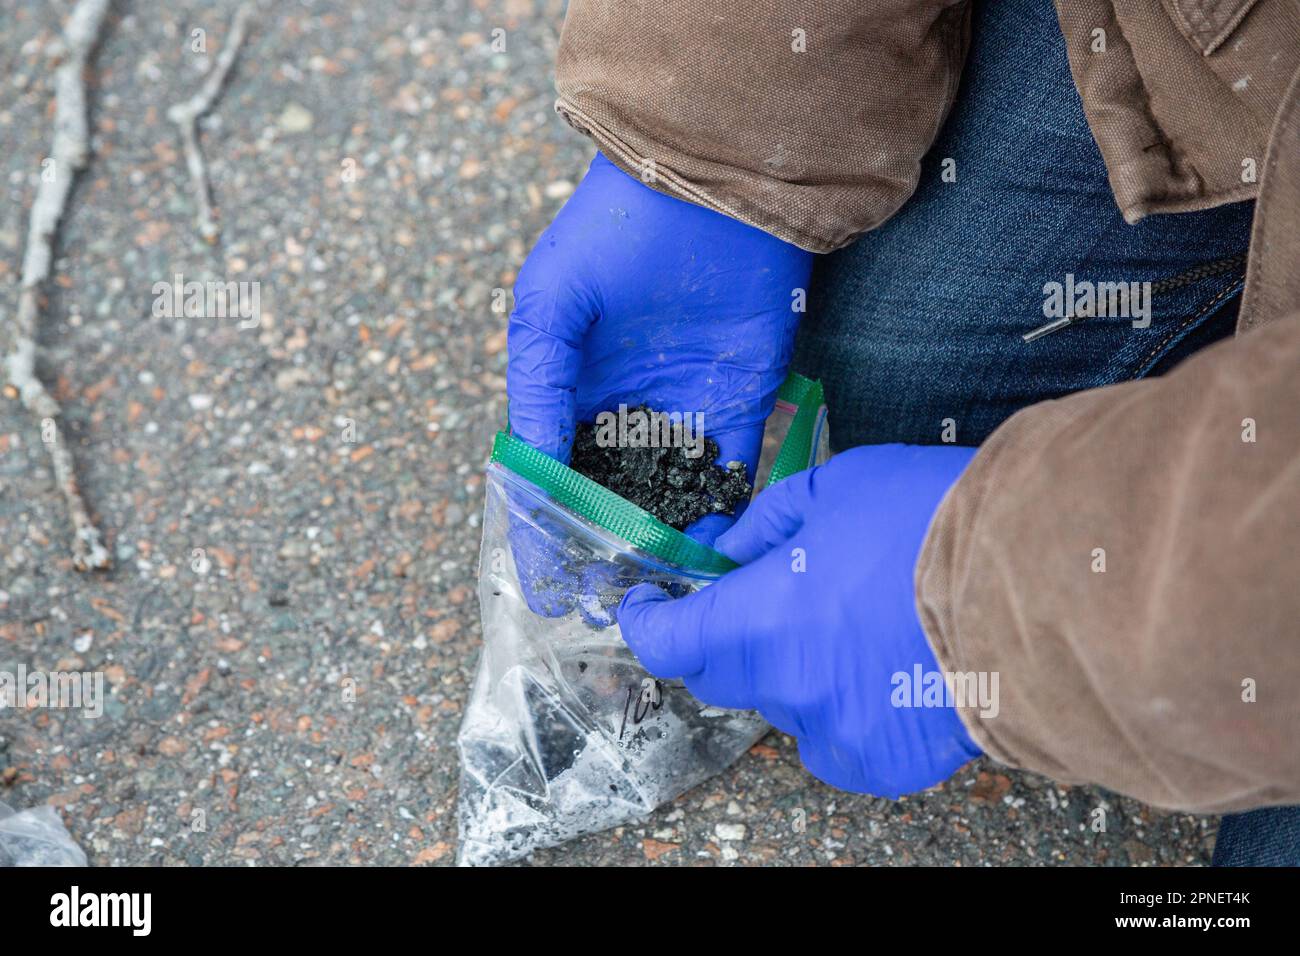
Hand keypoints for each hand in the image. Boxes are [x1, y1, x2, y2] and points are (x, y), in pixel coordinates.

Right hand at [506, 153, 811, 617]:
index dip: (547, 524)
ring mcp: (684, 410)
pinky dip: (721, 514)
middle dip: (608, 549)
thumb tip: (529, 471)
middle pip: (613, 496)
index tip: (546, 581)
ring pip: (671, 495)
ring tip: (659, 595)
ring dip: (663, 542)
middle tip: (608, 605)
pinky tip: (710, 555)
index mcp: (572, 388)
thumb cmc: (613, 236)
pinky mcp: (741, 405)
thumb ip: (539, 391)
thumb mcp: (551, 308)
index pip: (554, 471)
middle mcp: (626, 408)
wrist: (711, 188)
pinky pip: (731, 474)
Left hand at [617, 443, 982, 795]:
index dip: (649, 622)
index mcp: (761, 618)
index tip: (649, 607)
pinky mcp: (885, 763)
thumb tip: (727, 547)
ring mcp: (837, 731)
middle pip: (722, 676)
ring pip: (786, 705)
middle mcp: (787, 685)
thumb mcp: (837, 490)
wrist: (1042, 577)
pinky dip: (846, 711)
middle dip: (730, 638)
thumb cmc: (935, 521)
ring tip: (860, 628)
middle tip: (772, 601)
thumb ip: (767, 523)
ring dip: (799, 671)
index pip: (670, 641)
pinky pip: (839, 740)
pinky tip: (886, 672)